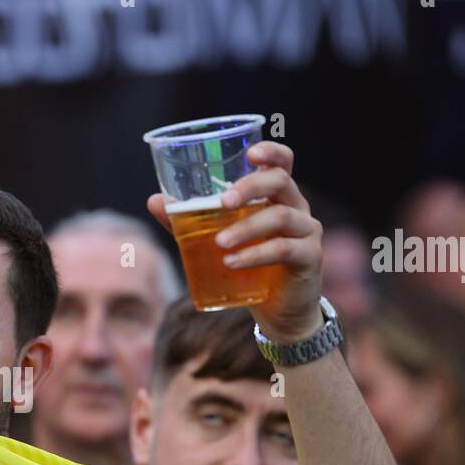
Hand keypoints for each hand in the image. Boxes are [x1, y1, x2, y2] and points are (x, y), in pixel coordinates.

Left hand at [147, 141, 324, 342]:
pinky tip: (232, 262)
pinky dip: (255, 254)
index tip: (251, 153)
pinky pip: (283, 249)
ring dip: (246, 228)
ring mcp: (306, 230)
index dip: (271, 151)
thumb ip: (190, 221)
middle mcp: (296, 207)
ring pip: (280, 216)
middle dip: (250, 187)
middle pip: (280, 181)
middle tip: (222, 202)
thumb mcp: (218, 240)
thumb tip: (154, 201)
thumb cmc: (250, 268)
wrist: (280, 312)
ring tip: (219, 243)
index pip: (283, 162)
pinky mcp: (310, 256)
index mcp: (276, 196)